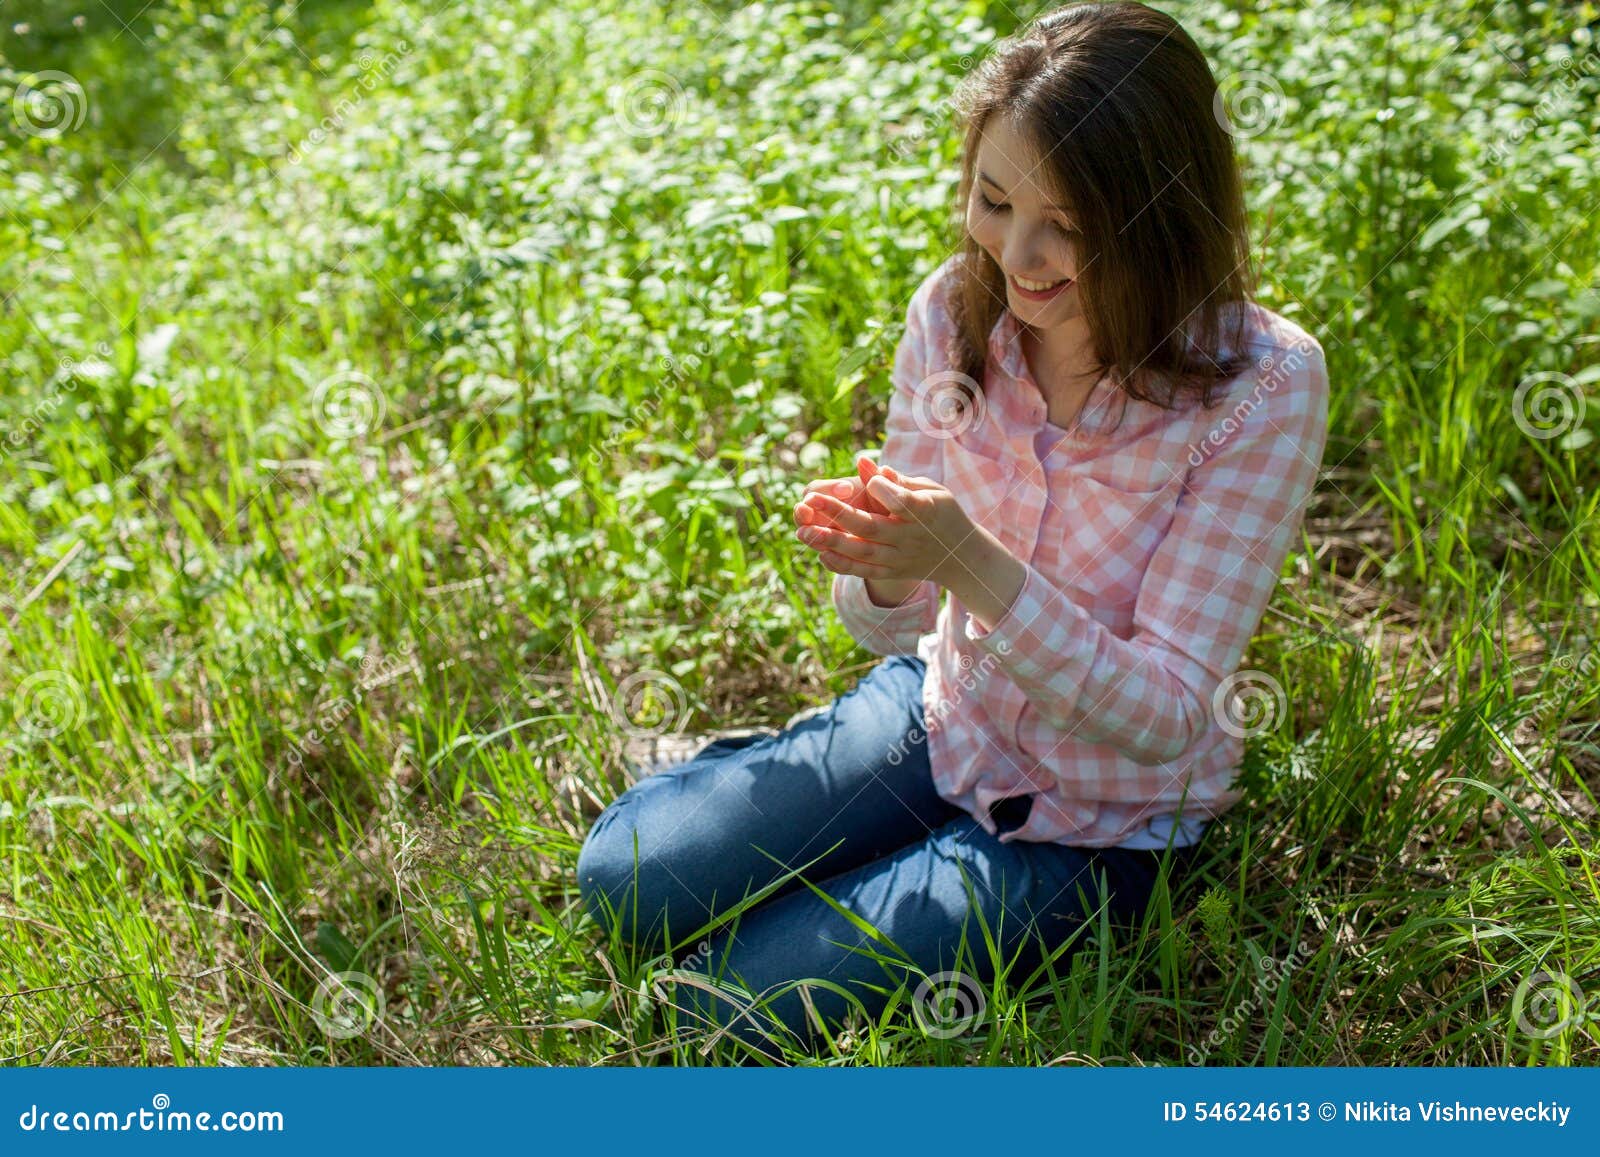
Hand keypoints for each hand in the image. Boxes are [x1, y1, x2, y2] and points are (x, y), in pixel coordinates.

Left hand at [793, 456, 976, 585]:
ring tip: (803, 531)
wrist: (960, 557)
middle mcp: (912, 538)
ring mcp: (901, 559)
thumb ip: (897, 480)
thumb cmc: (941, 512)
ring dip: (832, 542)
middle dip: (839, 514)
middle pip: (873, 528)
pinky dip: (841, 564)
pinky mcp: (892, 572)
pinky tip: (819, 552)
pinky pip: (864, 571)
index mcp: (926, 512)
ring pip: (864, 552)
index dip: (887, 492)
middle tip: (809, 500)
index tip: (866, 480)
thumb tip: (865, 463)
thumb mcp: (930, 490)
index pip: (905, 503)